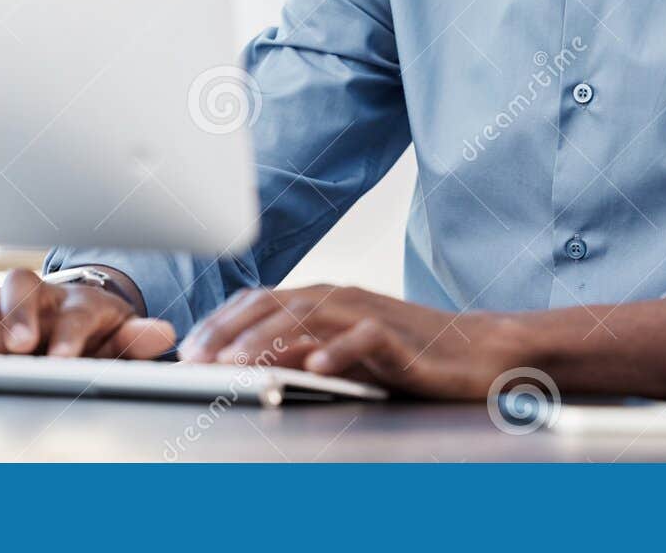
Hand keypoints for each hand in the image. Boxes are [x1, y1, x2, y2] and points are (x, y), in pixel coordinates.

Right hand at [0, 268, 174, 358]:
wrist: (68, 328)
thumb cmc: (94, 337)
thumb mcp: (119, 340)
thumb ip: (136, 339)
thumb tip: (166, 332)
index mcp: (79, 304)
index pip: (76, 312)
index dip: (71, 333)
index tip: (65, 357)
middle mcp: (40, 299)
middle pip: (26, 286)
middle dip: (22, 313)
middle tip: (24, 343)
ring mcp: (7, 308)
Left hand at [179, 285, 529, 397]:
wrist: (477, 350)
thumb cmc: (409, 354)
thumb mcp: (342, 351)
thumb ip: (300, 350)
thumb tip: (247, 363)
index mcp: (323, 298)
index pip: (260, 300)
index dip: (221, 321)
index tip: (188, 348)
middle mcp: (341, 298)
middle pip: (276, 303)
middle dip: (230, 330)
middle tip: (197, 357)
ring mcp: (371, 313)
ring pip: (310, 316)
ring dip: (268, 339)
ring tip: (236, 363)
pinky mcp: (401, 337)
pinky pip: (365, 338)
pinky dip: (338, 351)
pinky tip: (314, 367)